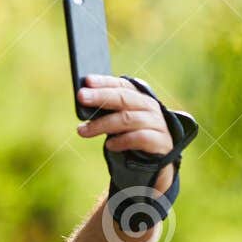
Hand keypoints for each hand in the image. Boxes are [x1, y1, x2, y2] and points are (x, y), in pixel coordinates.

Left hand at [76, 75, 176, 191]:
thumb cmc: (133, 136)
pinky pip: (139, 138)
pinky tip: (109, 145)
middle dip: (100, 96)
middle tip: (81, 97)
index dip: (105, 82)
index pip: (122, 85)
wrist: (157, 161)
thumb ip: (108, 113)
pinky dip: (121, 141)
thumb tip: (83, 107)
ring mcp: (157, 124)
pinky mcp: (160, 141)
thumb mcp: (121, 122)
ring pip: (127, 118)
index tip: (87, 80)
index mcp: (140, 98)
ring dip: (102, 124)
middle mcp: (150, 107)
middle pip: (124, 98)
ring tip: (83, 131)